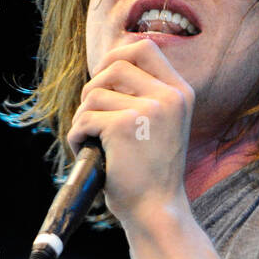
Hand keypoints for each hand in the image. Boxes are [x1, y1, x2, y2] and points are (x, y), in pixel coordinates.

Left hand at [67, 39, 194, 221]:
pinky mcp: (123, 127)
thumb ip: (146, 95)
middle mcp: (169, 97)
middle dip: (94, 86)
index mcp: (181, 93)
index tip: (103, 75)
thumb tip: (107, 66)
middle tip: (92, 113)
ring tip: (91, 141)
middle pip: (116, 64)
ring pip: (95, 93)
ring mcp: (148, 110)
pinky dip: (77, 136)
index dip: (117, 55)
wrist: (156, 210)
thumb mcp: (162, 126)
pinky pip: (84, 118)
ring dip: (83, 117)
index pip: (146, 48)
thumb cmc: (152, 173)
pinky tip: (86, 151)